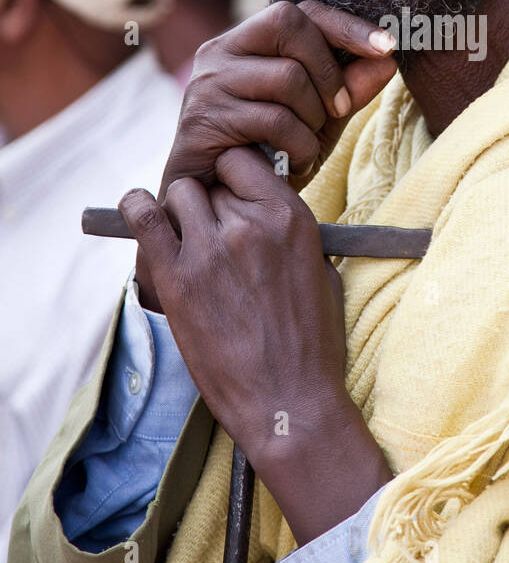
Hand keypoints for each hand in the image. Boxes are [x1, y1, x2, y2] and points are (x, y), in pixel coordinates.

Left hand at [119, 147, 391, 545]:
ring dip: (181, 211)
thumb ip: (289, 233)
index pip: (243, 160)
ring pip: (180, 195)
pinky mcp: (178, 280)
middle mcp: (250, 224)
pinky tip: (140, 210)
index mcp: (290, 218)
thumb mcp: (319, 271)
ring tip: (186, 238)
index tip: (232, 194)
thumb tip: (261, 212)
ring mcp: (211, 250)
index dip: (234, 176)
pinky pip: (143, 219)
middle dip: (211, 202)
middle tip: (213, 233)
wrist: (288, 401)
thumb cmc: (310, 343)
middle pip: (211, 182)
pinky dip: (136, 208)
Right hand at [137, 1, 396, 308]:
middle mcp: (219, 53)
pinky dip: (299, 146)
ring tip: (307, 146)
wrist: (220, 209)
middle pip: (290, 26)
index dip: (346, 25)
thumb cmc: (268, 158)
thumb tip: (387, 58)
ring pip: (286, 76)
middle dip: (328, 71)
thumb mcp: (319, 119)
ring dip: (313, 118)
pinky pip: (274, 119)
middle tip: (337, 111)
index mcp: (246, 43)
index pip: (300, 12)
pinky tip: (293, 165)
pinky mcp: (203, 120)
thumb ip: (349, 89)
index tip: (387, 46)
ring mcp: (207, 84)